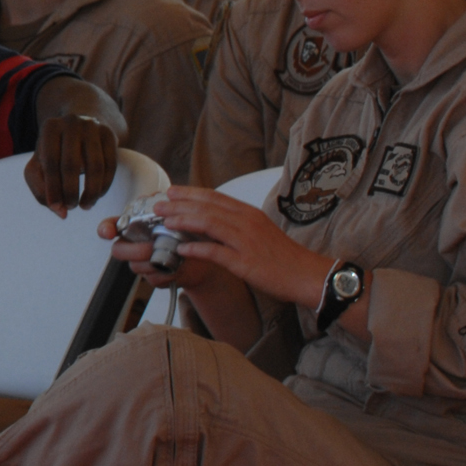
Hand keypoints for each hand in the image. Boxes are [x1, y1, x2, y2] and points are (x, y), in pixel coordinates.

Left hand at [23, 113, 118, 215]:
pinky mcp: (110, 134)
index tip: (56, 207)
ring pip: (95, 166)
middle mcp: (71, 123)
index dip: (52, 188)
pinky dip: (104, 185)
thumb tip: (60, 212)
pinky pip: (110, 165)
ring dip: (91, 192)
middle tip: (70, 207)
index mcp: (49, 128)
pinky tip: (97, 195)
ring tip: (85, 205)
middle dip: (70, 191)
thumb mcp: (39, 164)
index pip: (50, 162)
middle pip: (71, 164)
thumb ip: (41, 188)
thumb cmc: (56, 150)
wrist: (81, 126)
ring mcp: (93, 127)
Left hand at [105, 185, 328, 307]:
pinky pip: (216, 253)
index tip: (171, 191)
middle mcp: (246, 222)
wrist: (307, 274)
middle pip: (207, 207)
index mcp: (249, 213)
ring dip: (183, 221)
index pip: (215, 197)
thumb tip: (210, 222)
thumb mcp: (259, 231)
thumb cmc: (283, 256)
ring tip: (164, 221)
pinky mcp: (246, 262)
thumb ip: (236, 224)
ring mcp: (246, 241)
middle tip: (158, 205)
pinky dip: (196, 250)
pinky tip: (180, 250)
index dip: (190, 193)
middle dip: (179, 205)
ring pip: (209, 224)